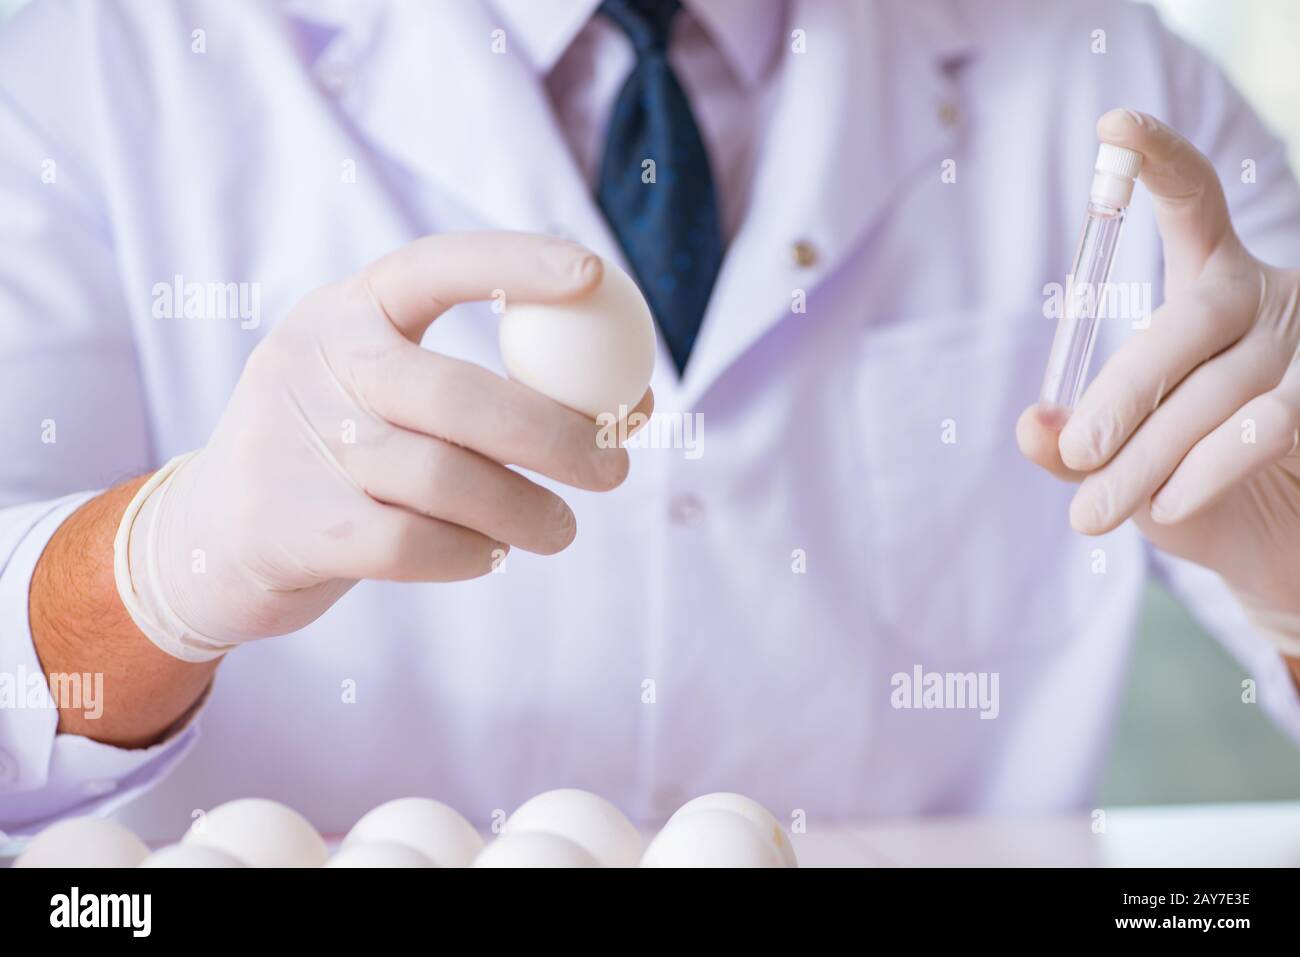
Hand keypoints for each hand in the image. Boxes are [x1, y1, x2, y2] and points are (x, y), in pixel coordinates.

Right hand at [117, 232, 651, 659]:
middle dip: (559, 437)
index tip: (596, 279)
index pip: (436, 264)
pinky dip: (471, 555)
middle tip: (613, 470)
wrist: (211, 536)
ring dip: (527, 511)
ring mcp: (297, 444)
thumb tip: (637, 404)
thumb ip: (502, 394)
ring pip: (447, 480)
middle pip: (462, 396)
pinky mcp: (295, 526)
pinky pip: (415, 543)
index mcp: (346, 313)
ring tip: (560, 530)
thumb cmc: (340, 458)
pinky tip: (490, 555)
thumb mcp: (396, 401)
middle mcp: (316, 363)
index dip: (518, 264)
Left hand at [1018, 109, 1299, 648]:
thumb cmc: (1181, 471)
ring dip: (1154, 455)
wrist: (1272, 530)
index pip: (1196, 202)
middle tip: (1079, 452)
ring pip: (1225, 386)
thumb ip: (1072, 444)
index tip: (1113, 128)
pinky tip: (1168, 507)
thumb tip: (1032, 427)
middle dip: (1126, 393)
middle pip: (1192, 320)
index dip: (1161, 161)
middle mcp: (1265, 297)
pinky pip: (1264, 427)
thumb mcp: (1118, 454)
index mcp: (1211, 278)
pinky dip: (1207, 470)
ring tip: (1095, 513)